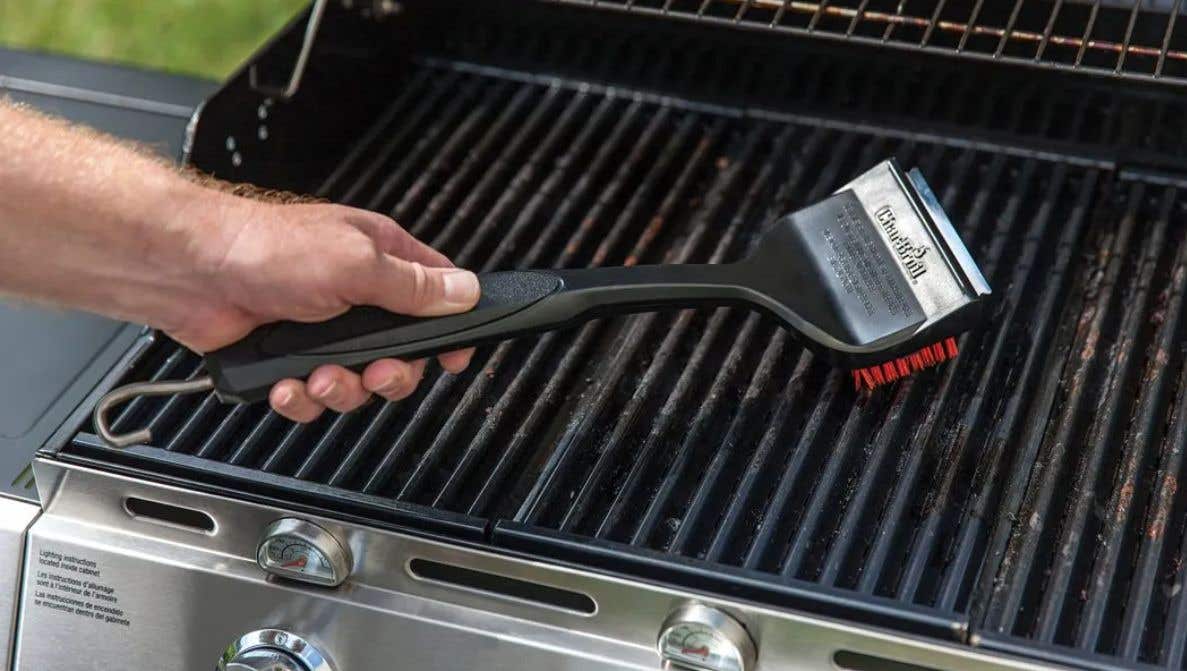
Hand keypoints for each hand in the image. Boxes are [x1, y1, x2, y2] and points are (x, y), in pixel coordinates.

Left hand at [165, 196, 479, 421]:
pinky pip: (311, 396)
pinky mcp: (287, 358)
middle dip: (387, 374)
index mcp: (379, 258)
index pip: (434, 296)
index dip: (448, 330)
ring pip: (355, 383)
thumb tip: (465, 291)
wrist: (190, 272)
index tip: (453, 356)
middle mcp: (354, 294)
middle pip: (398, 355)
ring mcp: (319, 329)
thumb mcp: (357, 263)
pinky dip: (300, 397)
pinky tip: (287, 382)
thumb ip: (414, 286)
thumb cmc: (265, 247)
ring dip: (339, 389)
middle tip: (374, 372)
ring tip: (317, 376)